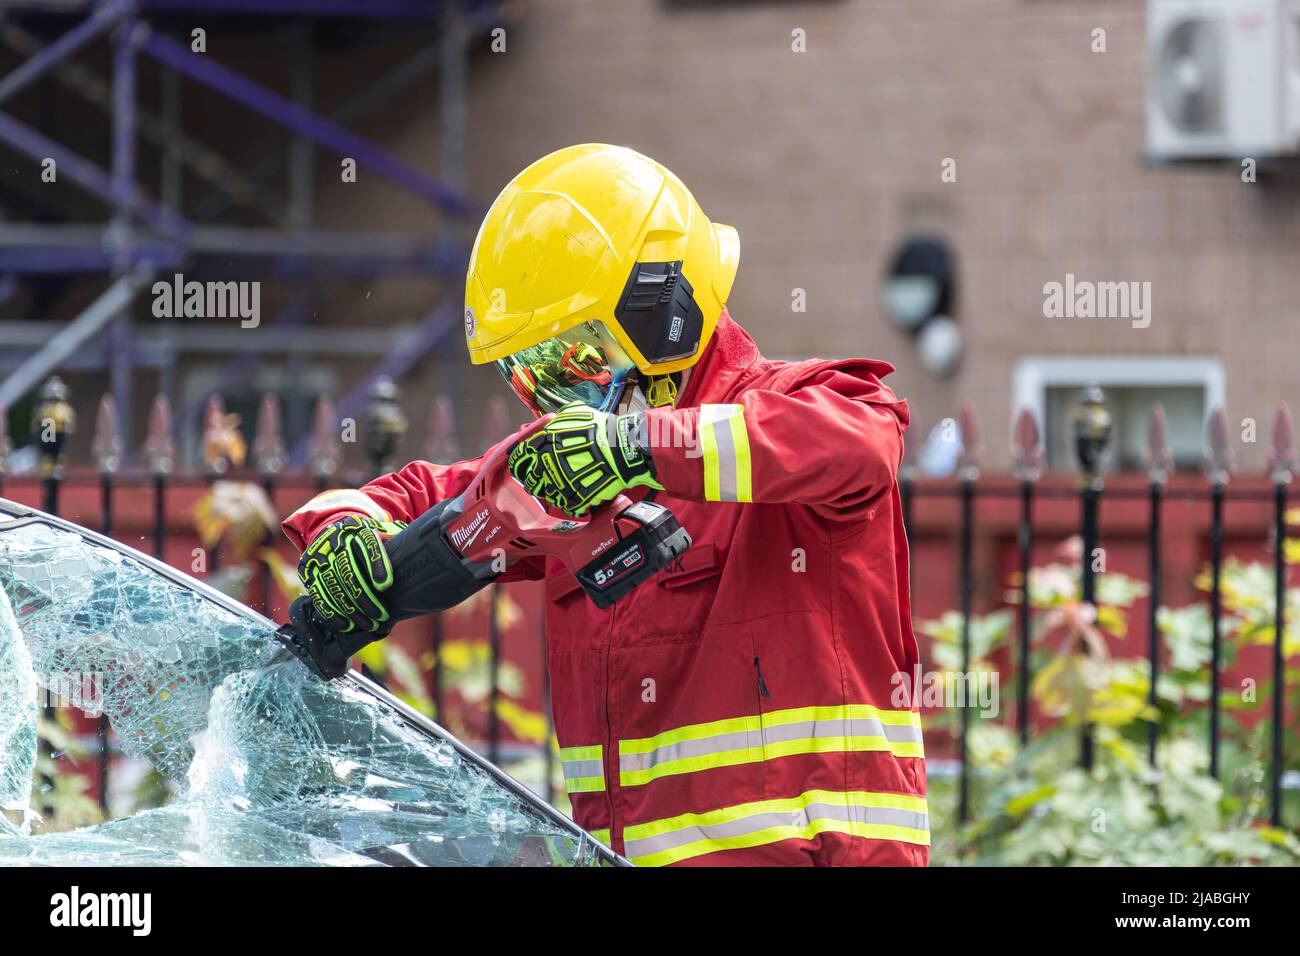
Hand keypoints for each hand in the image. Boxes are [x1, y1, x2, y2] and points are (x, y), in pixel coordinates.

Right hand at [297, 515, 406, 633]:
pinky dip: (332, 612)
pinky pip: (318, 594)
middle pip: (349, 570)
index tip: (386, 585)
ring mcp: (319, 555)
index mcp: (358, 528)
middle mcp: (336, 540)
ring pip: (333, 585)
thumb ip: (397, 541)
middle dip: (365, 597)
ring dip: (351, 609)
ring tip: (368, 623)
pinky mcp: (307, 570)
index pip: (368, 545)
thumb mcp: (383, 532)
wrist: (334, 530)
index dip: (376, 565)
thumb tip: (419, 552)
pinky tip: (347, 624)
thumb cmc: (368, 539)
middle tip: (380, 615)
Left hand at [508, 402, 661, 515]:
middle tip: (542, 481)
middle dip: (535, 481)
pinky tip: (575, 497)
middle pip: (530, 481)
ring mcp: (560, 483)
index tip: (524, 466)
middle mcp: (547, 464)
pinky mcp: (574, 497)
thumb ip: (560, 419)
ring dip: (552, 492)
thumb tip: (554, 419)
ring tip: (563, 488)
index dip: (521, 462)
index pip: (520, 457)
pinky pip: (565, 505)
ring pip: (546, 495)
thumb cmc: (602, 428)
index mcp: (543, 443)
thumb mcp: (576, 413)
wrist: (622, 448)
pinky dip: (569, 502)